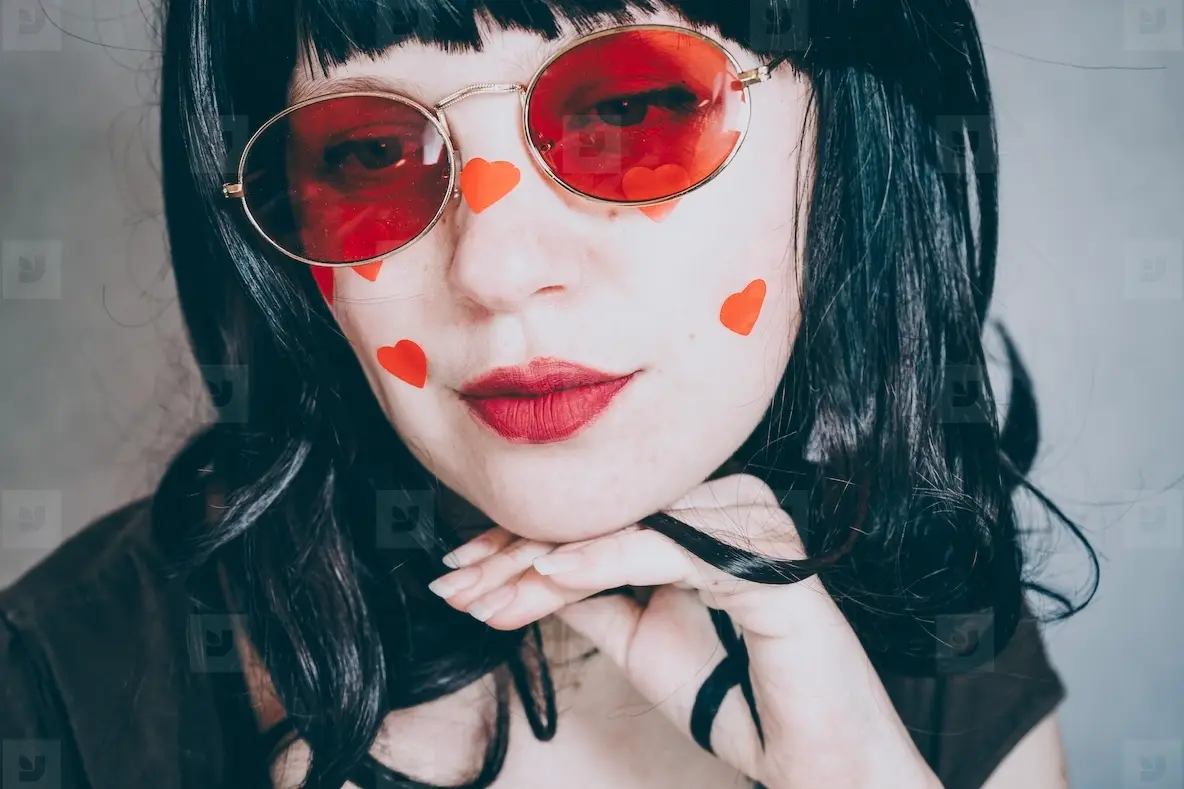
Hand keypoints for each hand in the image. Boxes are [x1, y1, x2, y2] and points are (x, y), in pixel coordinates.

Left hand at [427, 474, 940, 788]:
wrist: (810, 760)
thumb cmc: (736, 698)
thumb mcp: (640, 640)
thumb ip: (595, 597)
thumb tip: (528, 573)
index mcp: (704, 515)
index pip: (600, 514)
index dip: (524, 539)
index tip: (460, 569)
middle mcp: (729, 506)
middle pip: (605, 513)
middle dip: (518, 551)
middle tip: (454, 582)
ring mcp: (752, 527)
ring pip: (626, 526)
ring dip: (545, 560)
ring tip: (485, 592)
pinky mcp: (766, 562)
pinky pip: (667, 548)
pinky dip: (602, 561)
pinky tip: (547, 578)